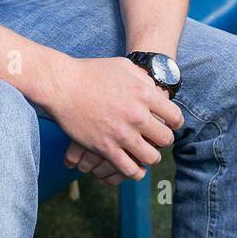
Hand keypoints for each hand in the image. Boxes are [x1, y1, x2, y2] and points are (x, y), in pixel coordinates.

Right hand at [45, 56, 183, 181]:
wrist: (62, 84)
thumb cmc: (91, 71)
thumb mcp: (123, 66)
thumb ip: (143, 79)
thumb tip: (155, 91)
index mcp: (144, 94)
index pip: (175, 117)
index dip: (174, 123)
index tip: (169, 125)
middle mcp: (136, 115)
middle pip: (165, 139)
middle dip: (162, 140)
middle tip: (155, 139)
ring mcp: (121, 133)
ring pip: (151, 157)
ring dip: (150, 157)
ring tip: (144, 153)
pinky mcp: (105, 147)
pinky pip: (129, 169)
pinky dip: (134, 171)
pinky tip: (132, 166)